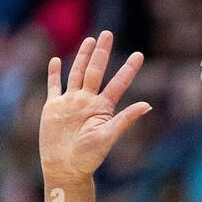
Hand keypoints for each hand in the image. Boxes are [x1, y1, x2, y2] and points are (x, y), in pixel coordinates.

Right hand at [39, 30, 150, 183]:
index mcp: (102, 108)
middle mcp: (87, 101)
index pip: (118, 83)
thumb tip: (148, 105)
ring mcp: (70, 103)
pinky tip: (56, 61)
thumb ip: (125, 119)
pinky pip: (54, 86)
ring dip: (82, 57)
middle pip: (95, 70)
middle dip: (102, 52)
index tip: (139, 55)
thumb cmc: (88, 157)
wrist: (64, 168)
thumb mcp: (108, 136)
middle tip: (108, 33)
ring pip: (77, 73)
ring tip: (89, 40)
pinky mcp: (53, 108)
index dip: (128, 69)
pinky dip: (54, 74)